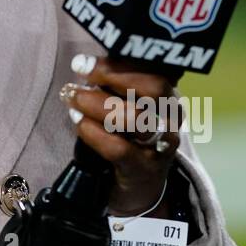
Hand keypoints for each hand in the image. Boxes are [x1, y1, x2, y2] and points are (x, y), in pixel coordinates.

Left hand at [60, 53, 180, 217]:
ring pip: (136, 118)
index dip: (119, 62)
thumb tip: (86, 63)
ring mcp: (163, 144)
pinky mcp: (146, 168)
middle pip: (155, 88)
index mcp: (169, 93)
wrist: (141, 184)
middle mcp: (173, 116)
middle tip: (79, 74)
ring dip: (98, 104)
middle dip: (113, 76)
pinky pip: (119, 147)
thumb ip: (115, 84)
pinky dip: (93, 132)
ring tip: (72, 98)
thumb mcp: (129, 104)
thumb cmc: (130, 134)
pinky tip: (77, 121)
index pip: (154, 68)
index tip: (86, 61)